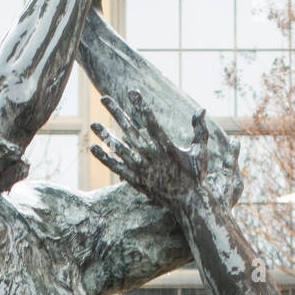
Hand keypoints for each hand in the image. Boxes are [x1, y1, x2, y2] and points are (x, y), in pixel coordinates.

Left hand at [91, 91, 209, 210]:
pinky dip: (105, 158)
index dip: (141, 106)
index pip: (151, 122)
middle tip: (104, 98)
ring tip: (93, 124)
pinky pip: (117, 167)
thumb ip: (200, 129)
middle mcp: (152, 157)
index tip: (132, 92)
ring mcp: (142, 170)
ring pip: (120, 149)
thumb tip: (201, 109)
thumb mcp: (201, 151)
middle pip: (130, 130)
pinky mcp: (136, 180)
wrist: (188, 202)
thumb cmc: (196, 175)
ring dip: (105, 135)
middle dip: (117, 113)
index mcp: (167, 147)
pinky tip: (94, 148)